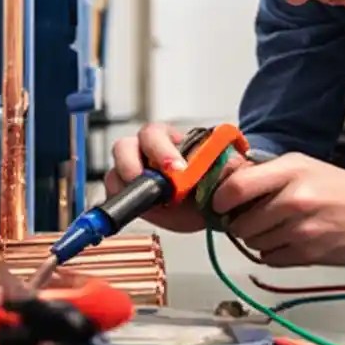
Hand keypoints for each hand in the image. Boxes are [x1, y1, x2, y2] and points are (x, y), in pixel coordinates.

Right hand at [103, 123, 246, 232]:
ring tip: (145, 201)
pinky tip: (132, 211)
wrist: (211, 207)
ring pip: (115, 172)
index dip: (161, 149)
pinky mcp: (128, 198)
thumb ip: (225, 163)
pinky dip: (117, 205)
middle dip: (133, 163)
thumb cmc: (214, 182)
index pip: (154, 133)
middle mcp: (146, 154)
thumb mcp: (224, 170)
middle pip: (124, 147)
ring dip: (125, 186)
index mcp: (170, 141)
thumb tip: (231, 162)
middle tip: (151, 182)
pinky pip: (112, 197)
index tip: (176, 169)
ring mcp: (134, 175)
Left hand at [211, 152, 344, 267]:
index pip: (235, 188)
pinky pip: (269, 258)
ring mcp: (301, 230)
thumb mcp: (307, 167)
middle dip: (243, 223)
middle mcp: (295, 199)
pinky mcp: (307, 254)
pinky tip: (294, 241)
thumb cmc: (344, 190)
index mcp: (292, 170)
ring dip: (260, 238)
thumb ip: (269, 173)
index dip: (221, 200)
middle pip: (240, 222)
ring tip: (284, 227)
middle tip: (260, 217)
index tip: (221, 204)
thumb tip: (227, 186)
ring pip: (253, 243)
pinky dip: (275, 253)